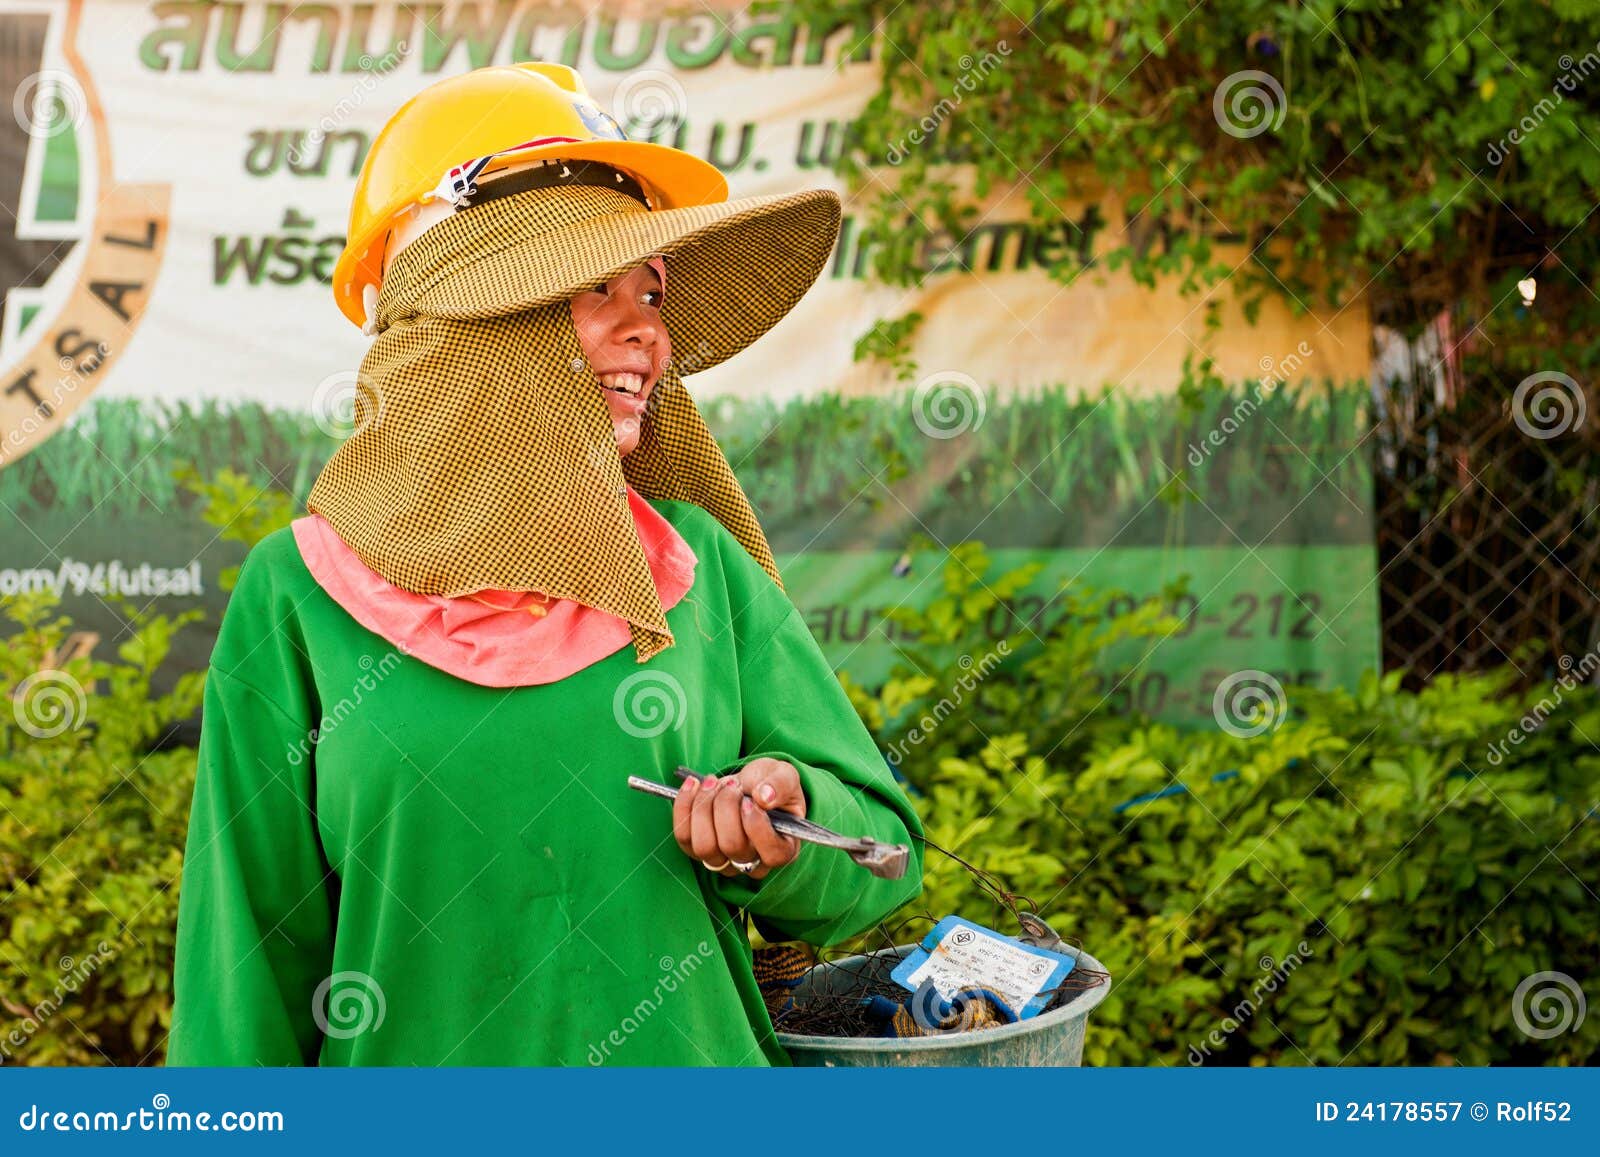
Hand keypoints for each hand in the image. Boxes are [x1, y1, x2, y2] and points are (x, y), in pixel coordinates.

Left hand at [671, 758, 804, 879]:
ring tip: (713, 783)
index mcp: (783, 848)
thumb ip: (780, 785)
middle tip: (732, 785)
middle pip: (732, 847)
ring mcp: (722, 859)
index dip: (757, 827)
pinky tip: (693, 784)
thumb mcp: (785, 775)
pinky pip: (683, 835)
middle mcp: (752, 862)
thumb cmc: (771, 784)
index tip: (750, 800)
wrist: (749, 783)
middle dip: (726, 808)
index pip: (772, 854)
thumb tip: (764, 797)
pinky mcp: (697, 848)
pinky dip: (684, 806)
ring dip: (704, 808)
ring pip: (704, 846)